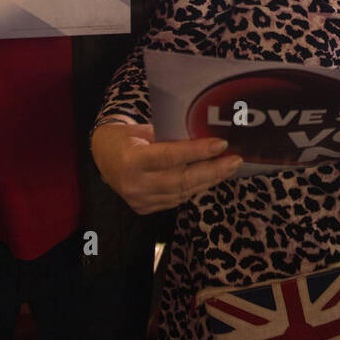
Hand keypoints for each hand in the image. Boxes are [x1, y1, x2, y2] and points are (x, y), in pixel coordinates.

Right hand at [91, 122, 242, 214]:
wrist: (104, 157)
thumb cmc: (129, 137)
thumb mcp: (145, 131)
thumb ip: (171, 138)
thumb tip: (207, 135)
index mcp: (132, 160)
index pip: (170, 156)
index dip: (197, 151)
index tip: (221, 144)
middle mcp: (135, 184)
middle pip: (180, 180)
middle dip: (212, 170)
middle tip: (235, 160)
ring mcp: (139, 200)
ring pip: (182, 192)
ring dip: (208, 180)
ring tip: (228, 168)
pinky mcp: (145, 208)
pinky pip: (177, 199)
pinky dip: (195, 188)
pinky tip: (210, 178)